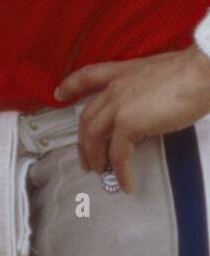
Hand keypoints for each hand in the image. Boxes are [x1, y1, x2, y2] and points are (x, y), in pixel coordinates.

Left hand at [54, 47, 209, 192]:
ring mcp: (118, 105)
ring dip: (95, 158)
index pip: (87, 75)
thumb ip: (143, 89)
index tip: (59, 94)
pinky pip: (117, 153)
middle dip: (83, 141)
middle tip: (85, 159)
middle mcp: (114, 88)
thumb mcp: (157, 76)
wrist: (200, 74)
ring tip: (100, 173)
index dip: (71, 85)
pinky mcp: (127, 122)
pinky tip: (125, 182)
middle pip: (87, 117)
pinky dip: (119, 171)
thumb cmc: (189, 74)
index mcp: (121, 73)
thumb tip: (146, 110)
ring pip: (94, 136)